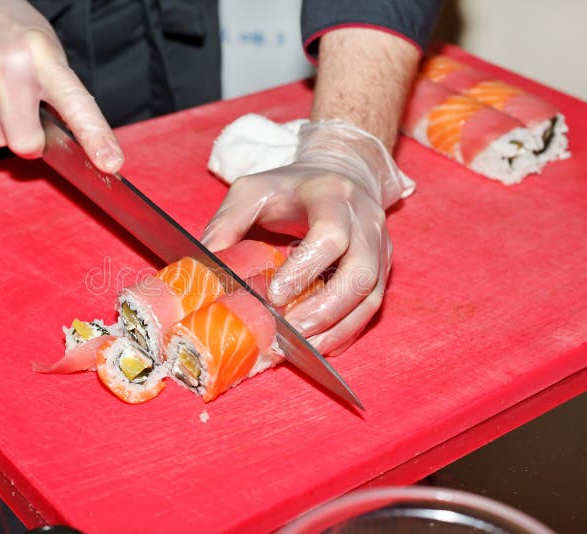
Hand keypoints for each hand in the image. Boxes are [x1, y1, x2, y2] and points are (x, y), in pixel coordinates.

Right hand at [0, 0, 122, 170]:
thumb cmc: (10, 29)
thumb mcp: (46, 49)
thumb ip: (60, 93)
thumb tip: (77, 143)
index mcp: (40, 56)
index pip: (75, 104)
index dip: (95, 137)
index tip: (110, 162)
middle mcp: (5, 67)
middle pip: (26, 143)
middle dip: (31, 140)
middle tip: (26, 114)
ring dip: (3, 126)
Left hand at [202, 120, 409, 353]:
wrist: (342, 173)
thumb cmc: (291, 187)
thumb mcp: (252, 191)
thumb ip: (227, 223)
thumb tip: (203, 265)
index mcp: (333, 197)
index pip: (331, 235)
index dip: (306, 269)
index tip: (276, 297)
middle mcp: (366, 221)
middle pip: (360, 273)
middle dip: (325, 310)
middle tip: (290, 333)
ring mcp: (380, 247)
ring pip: (371, 296)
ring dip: (338, 328)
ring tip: (304, 348)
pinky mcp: (382, 268)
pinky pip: (372, 306)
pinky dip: (348, 331)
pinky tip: (321, 345)